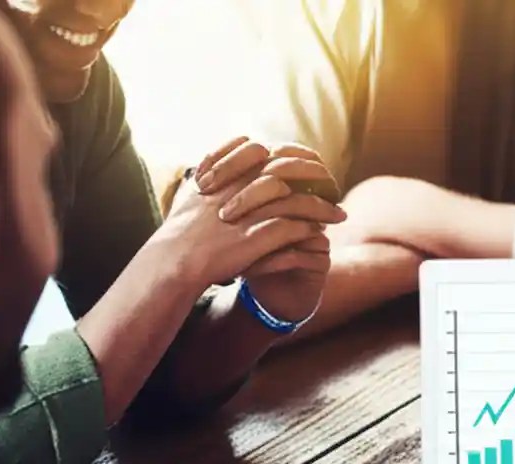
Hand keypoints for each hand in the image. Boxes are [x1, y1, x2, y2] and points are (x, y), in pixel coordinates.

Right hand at [149, 137, 343, 291]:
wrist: (174, 260)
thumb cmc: (180, 229)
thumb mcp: (189, 193)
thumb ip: (202, 173)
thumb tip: (206, 161)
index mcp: (226, 171)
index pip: (267, 150)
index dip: (293, 154)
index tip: (310, 161)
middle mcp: (239, 186)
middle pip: (288, 169)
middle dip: (316, 175)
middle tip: (332, 183)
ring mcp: (248, 211)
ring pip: (297, 200)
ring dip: (323, 206)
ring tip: (340, 214)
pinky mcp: (255, 237)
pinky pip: (293, 229)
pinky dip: (310, 229)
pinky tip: (321, 234)